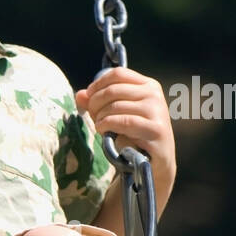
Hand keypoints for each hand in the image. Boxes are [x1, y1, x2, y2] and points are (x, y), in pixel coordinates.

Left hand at [75, 66, 175, 208]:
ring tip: (99, 126)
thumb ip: (97, 103)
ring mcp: (157, 111)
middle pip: (113, 90)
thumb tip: (79, 95)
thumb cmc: (133, 135)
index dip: (98, 84)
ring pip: (115, 106)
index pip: (118, 74)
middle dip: (95, 103)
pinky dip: (107, 125)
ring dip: (100, 117)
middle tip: (92, 115)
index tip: (88, 97)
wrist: (154, 162)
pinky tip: (103, 131)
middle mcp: (154, 95)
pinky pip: (122, 122)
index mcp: (148, 86)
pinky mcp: (155, 129)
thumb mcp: (115, 115)